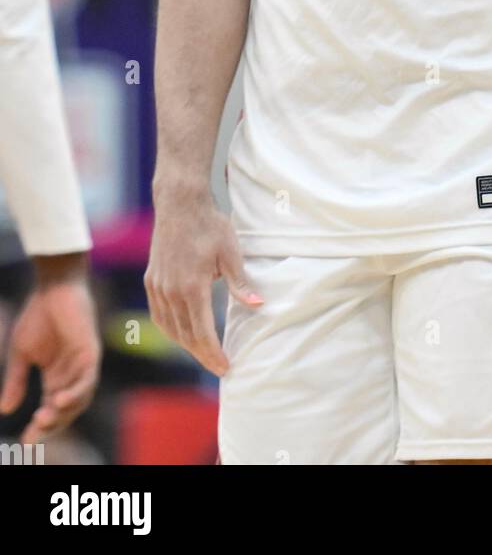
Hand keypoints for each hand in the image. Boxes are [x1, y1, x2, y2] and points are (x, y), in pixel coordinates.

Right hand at [0, 255, 100, 443]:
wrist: (53, 288)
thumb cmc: (39, 316)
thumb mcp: (21, 354)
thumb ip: (15, 381)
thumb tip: (5, 410)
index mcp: (56, 377)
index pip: (50, 410)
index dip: (40, 427)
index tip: (25, 441)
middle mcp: (72, 375)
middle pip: (66, 410)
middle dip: (51, 425)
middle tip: (33, 435)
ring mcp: (83, 365)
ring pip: (79, 400)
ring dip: (62, 412)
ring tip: (42, 419)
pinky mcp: (91, 353)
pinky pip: (87, 380)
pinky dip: (75, 393)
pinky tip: (58, 399)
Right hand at [145, 187, 261, 375]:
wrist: (180, 204)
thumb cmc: (209, 225)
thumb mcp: (230, 252)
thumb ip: (240, 283)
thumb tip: (258, 306)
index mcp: (192, 287)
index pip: (202, 333)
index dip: (214, 354)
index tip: (226, 367)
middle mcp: (171, 291)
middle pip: (186, 336)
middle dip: (203, 355)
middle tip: (219, 367)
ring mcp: (158, 287)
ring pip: (170, 328)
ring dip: (187, 344)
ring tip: (204, 353)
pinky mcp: (151, 281)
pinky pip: (159, 315)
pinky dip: (171, 329)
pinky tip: (182, 334)